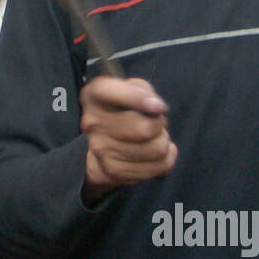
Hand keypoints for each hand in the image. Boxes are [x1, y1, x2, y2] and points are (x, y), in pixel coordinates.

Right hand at [80, 76, 175, 199]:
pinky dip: (166, 158)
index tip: (158, 106)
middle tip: (155, 122)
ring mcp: (101, 149)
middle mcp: (92, 123)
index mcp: (94, 96)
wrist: (102, 144)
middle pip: (145, 129)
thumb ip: (143, 90)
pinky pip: (160, 166)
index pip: (112, 93)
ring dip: (163, 142)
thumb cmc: (123, 110)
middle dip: (160, 124)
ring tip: (153, 138)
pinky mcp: (114, 171)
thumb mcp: (130, 88)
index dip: (138, 99)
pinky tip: (154, 154)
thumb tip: (156, 108)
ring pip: (157, 149)